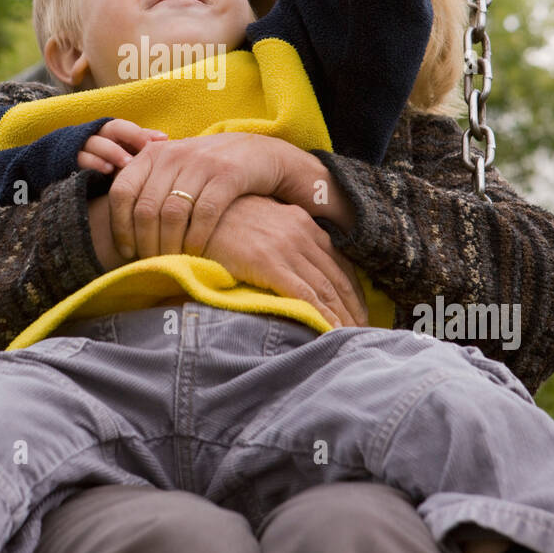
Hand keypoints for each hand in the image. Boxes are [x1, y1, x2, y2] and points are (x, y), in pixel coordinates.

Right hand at [77, 119, 167, 173]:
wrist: (64, 177)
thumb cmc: (101, 167)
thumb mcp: (121, 157)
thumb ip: (139, 149)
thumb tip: (166, 143)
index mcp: (110, 134)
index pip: (129, 127)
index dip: (144, 132)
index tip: (163, 140)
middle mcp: (97, 136)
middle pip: (113, 129)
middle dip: (131, 136)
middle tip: (147, 148)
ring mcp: (82, 147)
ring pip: (97, 142)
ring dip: (113, 151)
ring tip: (128, 162)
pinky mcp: (69, 161)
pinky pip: (81, 158)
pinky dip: (94, 162)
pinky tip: (106, 170)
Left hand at [107, 132, 291, 260]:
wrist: (257, 153)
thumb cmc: (207, 169)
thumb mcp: (173, 167)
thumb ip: (147, 184)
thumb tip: (115, 222)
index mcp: (152, 154)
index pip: (122, 192)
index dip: (119, 226)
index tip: (127, 251)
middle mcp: (173, 155)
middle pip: (146, 209)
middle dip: (146, 243)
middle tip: (151, 263)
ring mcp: (201, 163)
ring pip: (173, 214)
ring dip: (169, 245)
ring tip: (172, 261)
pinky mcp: (228, 175)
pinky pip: (205, 213)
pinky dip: (196, 238)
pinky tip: (195, 251)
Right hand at [204, 195, 368, 328]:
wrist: (191, 212)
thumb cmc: (221, 223)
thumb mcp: (260, 226)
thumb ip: (281, 243)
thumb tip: (294, 271)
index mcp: (302, 223)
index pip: (339, 262)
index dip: (353, 291)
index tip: (360, 314)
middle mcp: (300, 232)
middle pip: (338, 278)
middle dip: (353, 309)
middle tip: (362, 334)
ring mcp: (285, 246)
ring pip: (325, 289)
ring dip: (341, 318)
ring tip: (349, 341)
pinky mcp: (268, 261)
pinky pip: (304, 295)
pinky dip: (320, 316)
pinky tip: (327, 333)